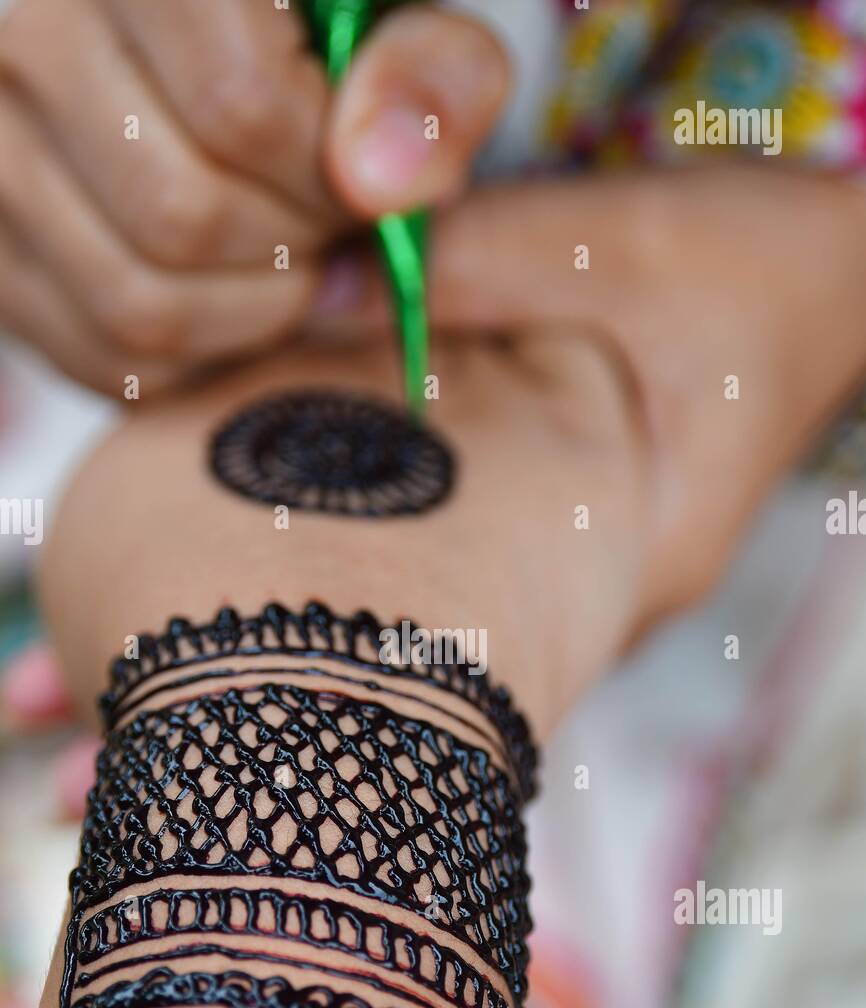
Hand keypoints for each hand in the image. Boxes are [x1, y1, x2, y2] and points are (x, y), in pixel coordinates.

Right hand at [0, 0, 508, 392]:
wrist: (190, 67)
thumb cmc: (310, 44)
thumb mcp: (390, 20)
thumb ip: (428, 74)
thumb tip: (382, 185)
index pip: (241, 106)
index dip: (330, 174)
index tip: (362, 179)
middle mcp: (27, 35)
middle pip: (184, 214)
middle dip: (293, 247)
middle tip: (329, 225)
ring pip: (138, 304)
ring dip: (253, 314)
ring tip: (292, 260)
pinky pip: (106, 361)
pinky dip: (198, 357)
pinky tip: (235, 298)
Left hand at [322, 167, 865, 628]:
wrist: (839, 264)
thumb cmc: (756, 256)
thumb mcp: (612, 242)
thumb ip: (473, 262)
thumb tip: (326, 289)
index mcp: (655, 553)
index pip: (507, 632)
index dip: (398, 597)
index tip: (310, 558)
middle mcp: (645, 584)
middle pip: (497, 616)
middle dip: (403, 569)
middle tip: (306, 526)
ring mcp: (637, 560)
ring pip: (512, 576)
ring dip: (440, 531)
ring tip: (349, 493)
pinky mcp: (625, 522)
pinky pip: (532, 537)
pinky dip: (479, 501)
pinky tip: (425, 455)